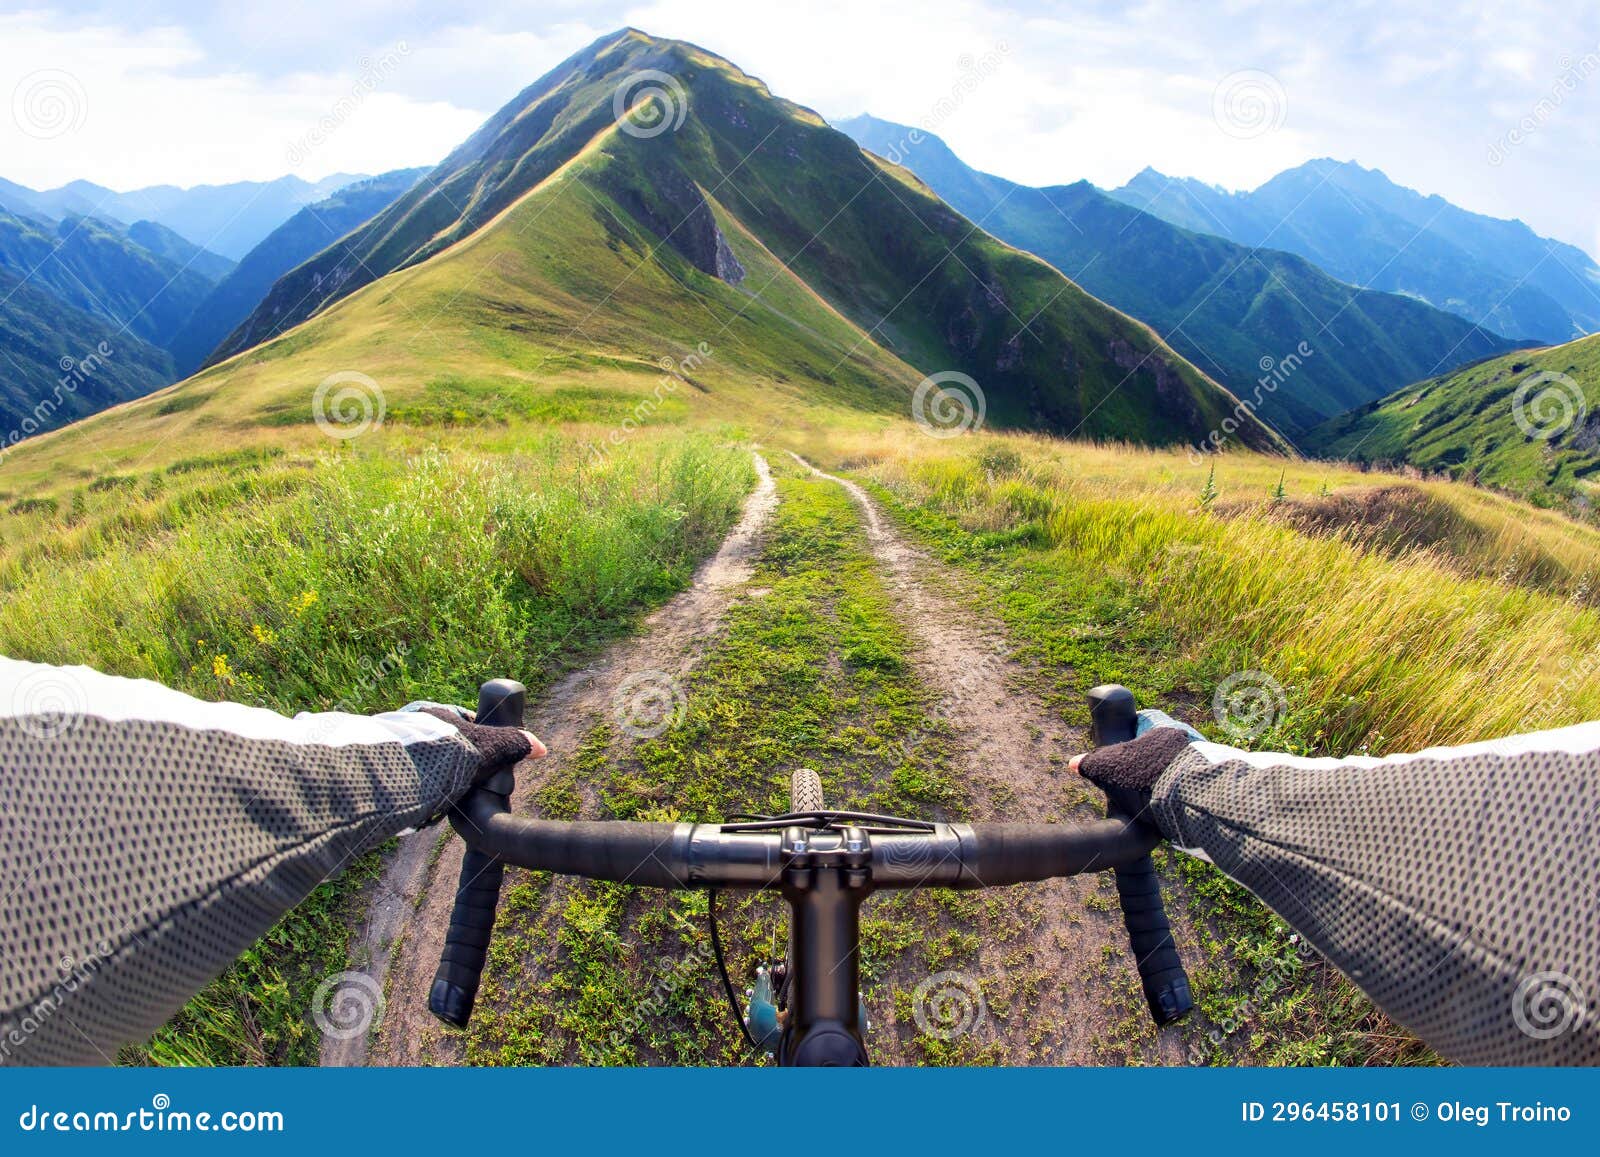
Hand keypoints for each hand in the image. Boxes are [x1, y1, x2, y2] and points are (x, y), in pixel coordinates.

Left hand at [414, 705, 546, 782]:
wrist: (413, 772)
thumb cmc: (453, 752)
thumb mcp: (493, 746)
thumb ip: (516, 744)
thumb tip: (540, 748)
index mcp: (438, 712)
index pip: (462, 722)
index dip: (476, 737)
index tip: (482, 754)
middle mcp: (416, 722)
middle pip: (445, 740)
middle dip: (457, 756)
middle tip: (466, 774)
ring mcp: (402, 742)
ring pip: (428, 755)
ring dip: (438, 769)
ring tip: (448, 787)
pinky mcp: (392, 763)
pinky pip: (412, 770)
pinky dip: (422, 781)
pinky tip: (430, 793)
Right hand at [1070, 713, 1198, 817]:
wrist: (1191, 795)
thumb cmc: (1146, 775)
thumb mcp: (1110, 768)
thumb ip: (1091, 763)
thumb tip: (1073, 763)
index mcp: (1158, 723)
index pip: (1142, 723)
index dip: (1131, 738)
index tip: (1125, 755)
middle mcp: (1182, 732)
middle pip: (1161, 742)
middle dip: (1150, 757)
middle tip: (1138, 776)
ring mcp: (1201, 752)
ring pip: (1177, 758)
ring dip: (1168, 771)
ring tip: (1156, 792)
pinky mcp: (1211, 772)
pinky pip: (1192, 774)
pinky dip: (1182, 784)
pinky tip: (1174, 799)